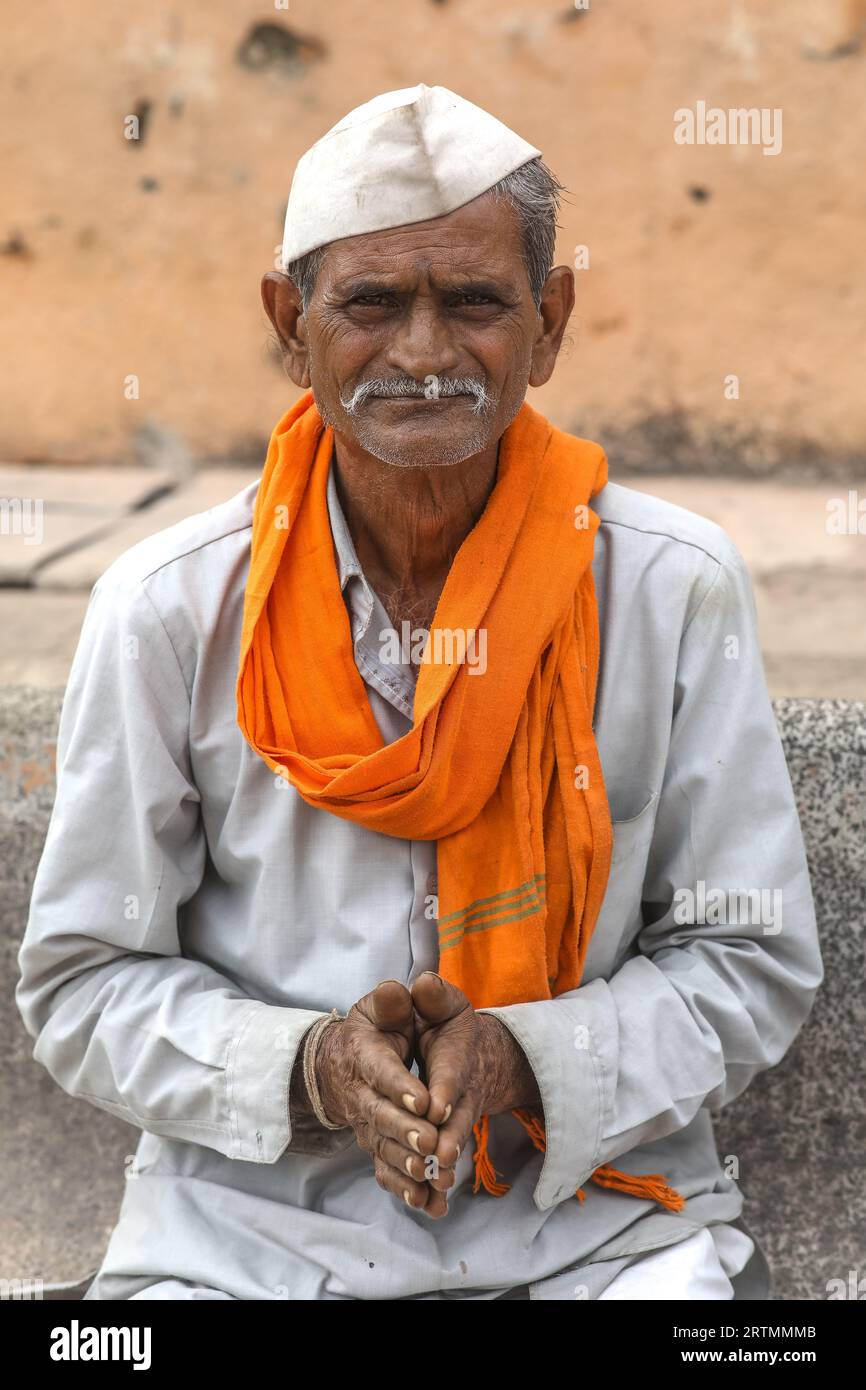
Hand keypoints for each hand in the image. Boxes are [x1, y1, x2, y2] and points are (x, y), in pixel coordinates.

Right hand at [314, 979, 447, 1215]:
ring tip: (428, 1176)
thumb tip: (405, 988)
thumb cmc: (373, 1029)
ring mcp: (367, 1125)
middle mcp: (362, 1094)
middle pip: (381, 1116)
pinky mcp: (375, 1146)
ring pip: (383, 1149)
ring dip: (405, 1165)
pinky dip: (406, 1190)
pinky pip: (387, 1172)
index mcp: (365, 1055)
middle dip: (405, 1131)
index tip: (424, 1100)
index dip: (400, 1086)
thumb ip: (394, 1001)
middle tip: (430, 1143)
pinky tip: (430, 1204)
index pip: (381, 1070)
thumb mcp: (381, 1007)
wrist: (341, 1063)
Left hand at [410, 971, 541, 1210]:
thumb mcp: (447, 1005)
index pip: (452, 1075)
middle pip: (458, 1118)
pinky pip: (442, 1163)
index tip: (436, 1107)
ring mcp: (458, 1120)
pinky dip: (436, 1184)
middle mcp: (461, 1094)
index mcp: (456, 1059)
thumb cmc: (453, 1029)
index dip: (445, 1090)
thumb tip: (423, 981)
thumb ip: (434, 996)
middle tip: (439, 1155)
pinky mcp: (448, 1138)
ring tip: (436, 1186)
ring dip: (445, 1165)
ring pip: (453, 1146)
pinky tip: (428, 1205)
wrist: (477, 1059)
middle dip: (450, 1136)